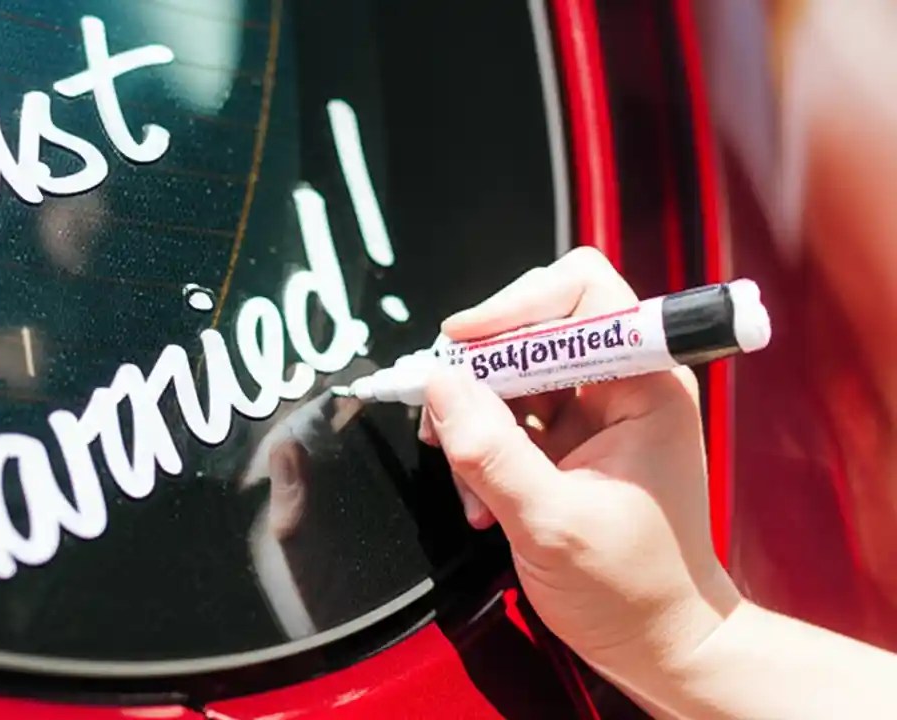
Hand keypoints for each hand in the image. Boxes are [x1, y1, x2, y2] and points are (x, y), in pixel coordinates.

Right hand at [423, 247, 741, 691]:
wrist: (656, 641)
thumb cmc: (632, 591)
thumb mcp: (552, 524)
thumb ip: (491, 453)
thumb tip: (439, 386)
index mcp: (648, 384)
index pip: (583, 291)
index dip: (517, 305)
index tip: (464, 340)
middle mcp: (622, 383)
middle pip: (532, 326)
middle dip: (479, 373)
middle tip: (445, 419)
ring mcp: (592, 409)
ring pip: (507, 369)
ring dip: (472, 417)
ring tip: (469, 481)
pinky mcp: (566, 436)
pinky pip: (504, 410)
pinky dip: (479, 445)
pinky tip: (480, 495)